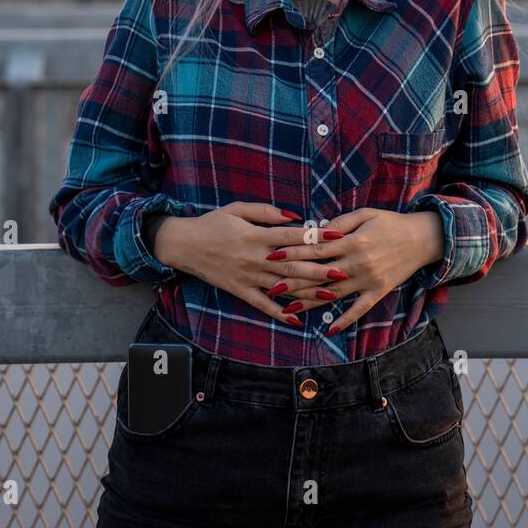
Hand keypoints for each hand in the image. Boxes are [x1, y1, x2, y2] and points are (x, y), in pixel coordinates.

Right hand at [154, 201, 343, 327]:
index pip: (292, 237)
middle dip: (320, 268)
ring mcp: (248, 277)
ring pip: (282, 287)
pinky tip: (296, 319)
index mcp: (256, 236)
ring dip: (307, 291)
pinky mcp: (240, 290)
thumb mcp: (237, 209)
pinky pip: (262, 304)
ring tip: (331, 295)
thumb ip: (266, 212)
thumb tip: (294, 216)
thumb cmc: (213, 223)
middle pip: (293, 265)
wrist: (184, 244)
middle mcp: (255, 258)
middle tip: (344, 271)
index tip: (338, 236)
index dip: (316, 236)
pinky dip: (279, 312)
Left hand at [260, 207, 444, 334]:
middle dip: (294, 281)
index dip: (293, 253)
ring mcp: (368, 280)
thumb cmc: (391, 223)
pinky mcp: (378, 291)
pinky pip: (359, 309)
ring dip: (310, 302)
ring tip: (288, 309)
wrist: (423, 239)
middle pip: (320, 274)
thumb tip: (317, 231)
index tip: (273, 256)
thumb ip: (340, 224)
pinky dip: (345, 320)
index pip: (316, 249)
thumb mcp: (365, 214)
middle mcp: (358, 263)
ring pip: (334, 294)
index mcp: (353, 242)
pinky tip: (329, 329)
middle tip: (271, 287)